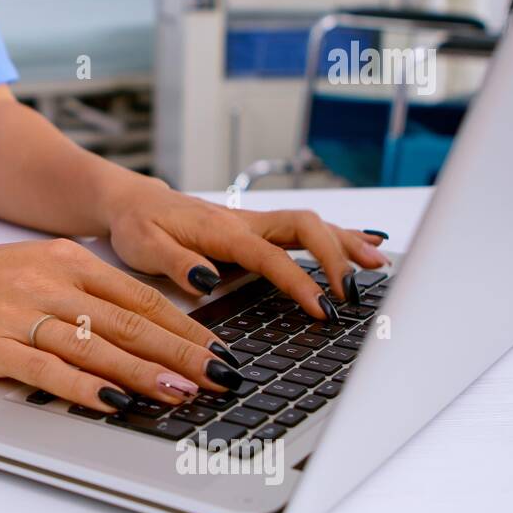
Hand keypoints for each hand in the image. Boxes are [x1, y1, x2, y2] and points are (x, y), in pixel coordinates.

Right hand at [0, 239, 249, 413]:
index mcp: (64, 259)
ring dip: (143, 374)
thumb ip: (83, 289)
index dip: (185, 326)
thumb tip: (141, 324)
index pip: (138, 296)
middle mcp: (47, 281)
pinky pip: (47, 369)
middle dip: (181, 353)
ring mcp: (18, 313)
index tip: (219, 350)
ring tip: (182, 394)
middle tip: (221, 376)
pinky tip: (113, 402)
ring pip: (95, 346)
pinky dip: (84, 387)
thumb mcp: (32, 267)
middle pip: (127, 322)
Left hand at [102, 177, 389, 320]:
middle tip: (353, 293)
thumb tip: (207, 279)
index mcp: (221, 231)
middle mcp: (245, 223)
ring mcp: (254, 224)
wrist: (133, 203)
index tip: (322, 308)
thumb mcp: (144, 247)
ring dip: (346, 243)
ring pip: (310, 226)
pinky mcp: (256, 230)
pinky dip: (337, 236)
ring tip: (378, 266)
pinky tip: (366, 243)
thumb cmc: (138, 225)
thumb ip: (176, 263)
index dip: (300, 281)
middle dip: (335, 257)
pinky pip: (303, 230)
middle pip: (305, 229)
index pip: (270, 256)